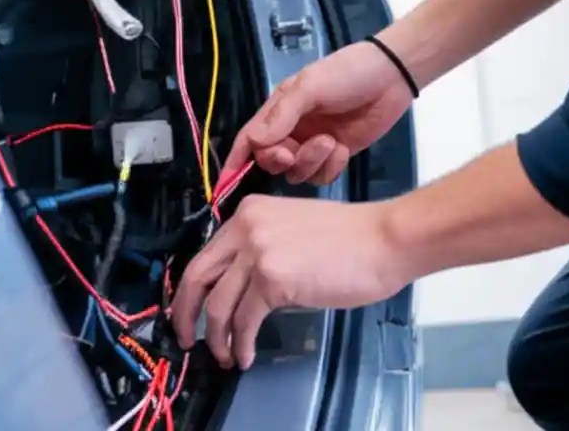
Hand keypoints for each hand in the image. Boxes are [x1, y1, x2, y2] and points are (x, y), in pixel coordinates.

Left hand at [170, 194, 410, 369]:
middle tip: (187, 337)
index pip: (206, 253)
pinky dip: (241, 344)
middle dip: (185, 313)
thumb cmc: (352, 238)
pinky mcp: (273, 280)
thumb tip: (244, 286)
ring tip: (224, 355)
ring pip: (218, 305)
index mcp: (249, 213)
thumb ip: (263, 247)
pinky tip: (246, 355)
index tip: (189, 309)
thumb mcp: (293, 228)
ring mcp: (258, 252)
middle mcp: (247, 228)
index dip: (191, 288)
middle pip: (197, 276)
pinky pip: (244, 321)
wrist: (384, 239)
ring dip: (216, 337)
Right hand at [221, 40, 413, 184]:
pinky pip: (322, 176)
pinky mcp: (336, 156)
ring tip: (331, 141)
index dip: (235, 162)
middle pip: (271, 161)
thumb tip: (254, 142)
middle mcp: (292, 130)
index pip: (249, 140)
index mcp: (279, 111)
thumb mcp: (309, 86)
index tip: (225, 184)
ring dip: (311, 161)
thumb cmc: (346, 73)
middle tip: (293, 152)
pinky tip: (343, 148)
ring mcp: (314, 145)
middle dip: (281, 160)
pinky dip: (331, 166)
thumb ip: (281, 115)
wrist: (391, 77)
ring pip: (297, 173)